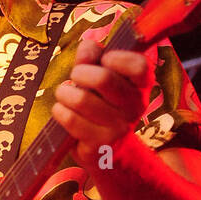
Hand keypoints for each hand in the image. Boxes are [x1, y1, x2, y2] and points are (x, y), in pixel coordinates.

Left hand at [52, 31, 151, 166]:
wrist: (108, 152)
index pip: (140, 66)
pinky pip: (71, 119)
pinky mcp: (99, 144)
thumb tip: (87, 47)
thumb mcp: (101, 78)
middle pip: (103, 79)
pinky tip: (62, 111)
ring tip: (65, 94)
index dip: (118, 58)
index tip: (105, 60)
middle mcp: (135, 107)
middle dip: (80, 72)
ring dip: (65, 92)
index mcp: (140, 87)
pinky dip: (59, 110)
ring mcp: (118, 128)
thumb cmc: (102, 106)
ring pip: (81, 99)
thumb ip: (93, 58)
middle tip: (75, 76)